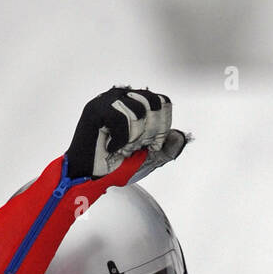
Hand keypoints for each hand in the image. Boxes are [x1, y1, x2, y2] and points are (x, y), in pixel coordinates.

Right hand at [65, 86, 188, 181]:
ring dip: (133, 137)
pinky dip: (120, 140)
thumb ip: (166, 148)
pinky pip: (121, 118)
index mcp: (136, 103)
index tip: (149, 145)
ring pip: (138, 110)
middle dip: (149, 132)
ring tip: (122, 146)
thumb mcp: (148, 158)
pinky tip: (111, 146)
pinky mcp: (96, 109)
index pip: (163, 102)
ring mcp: (108, 100)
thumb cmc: (115, 165)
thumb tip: (182, 136)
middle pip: (154, 102)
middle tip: (134, 146)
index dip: (162, 127)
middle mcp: (123, 96)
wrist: (90, 176)